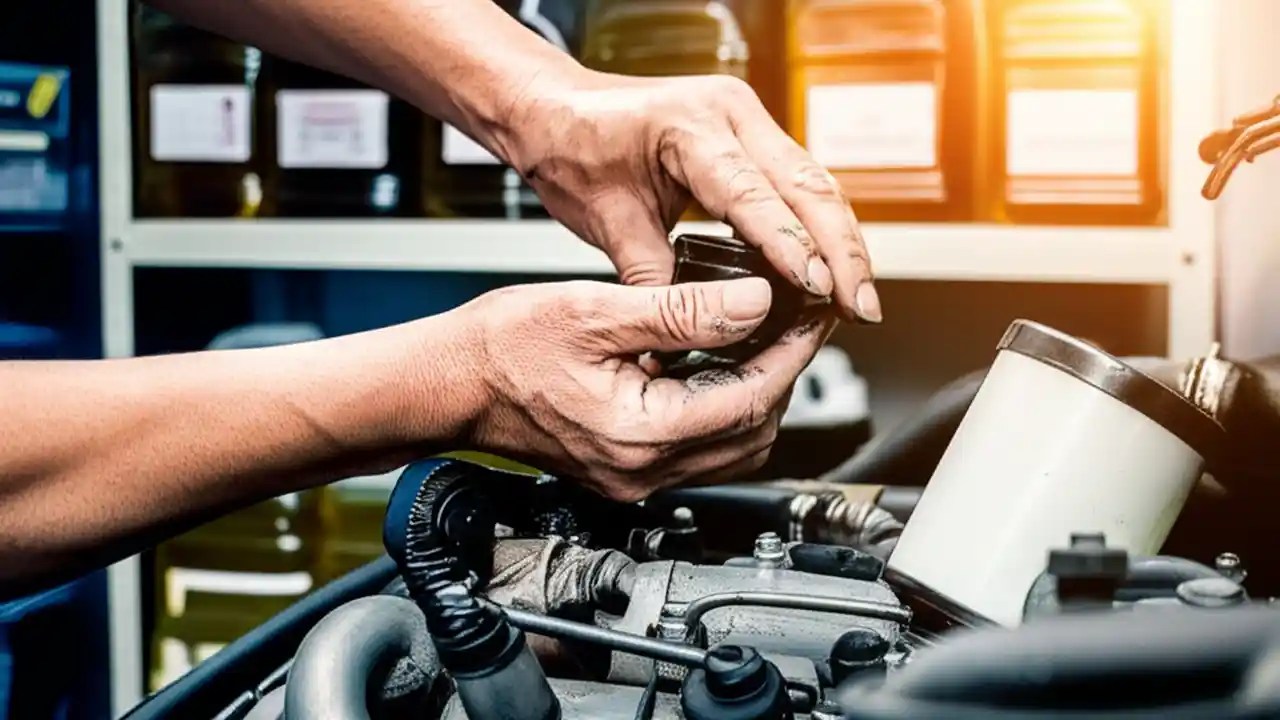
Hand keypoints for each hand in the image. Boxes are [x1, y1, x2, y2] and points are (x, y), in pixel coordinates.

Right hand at [444, 277, 833, 501]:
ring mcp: (635, 477)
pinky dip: (723, 407)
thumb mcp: (596, 312)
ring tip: (766, 337)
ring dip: (758, 393)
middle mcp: (643, 470)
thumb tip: (753, 304)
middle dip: (785, 373)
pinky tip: (718, 365)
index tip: (813, 312)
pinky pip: (700, 448)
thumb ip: (682, 312)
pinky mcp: (626, 469)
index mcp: (641, 433)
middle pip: (753, 431)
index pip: (752, 397)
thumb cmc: (501, 350)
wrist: (451, 385)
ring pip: (732, 446)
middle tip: (797, 321)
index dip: (794, 352)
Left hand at [506, 70, 880, 324]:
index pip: (753, 193)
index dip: (791, 245)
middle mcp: (730, 113)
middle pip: (808, 184)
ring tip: (857, 299)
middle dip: (841, 251)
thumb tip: (680, 336)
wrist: (558, 108)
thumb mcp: (606, 220)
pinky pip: (800, 184)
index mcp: (690, 125)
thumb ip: (651, 277)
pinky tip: (834, 269)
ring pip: (816, 184)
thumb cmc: (573, 146)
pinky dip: (821, 229)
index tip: (818, 290)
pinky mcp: (752, 139)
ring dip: (842, 243)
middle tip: (859, 308)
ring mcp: (746, 121)